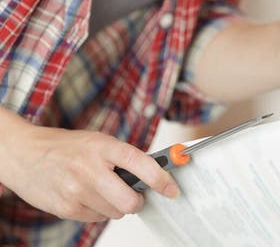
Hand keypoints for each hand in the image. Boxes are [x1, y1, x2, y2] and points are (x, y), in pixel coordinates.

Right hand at [1, 114, 178, 222]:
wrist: (27, 155)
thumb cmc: (65, 146)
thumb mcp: (96, 141)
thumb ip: (121, 156)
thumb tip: (153, 173)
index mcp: (102, 146)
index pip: (139, 163)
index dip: (160, 178)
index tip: (172, 188)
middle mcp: (90, 168)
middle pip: (129, 200)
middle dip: (137, 201)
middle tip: (135, 194)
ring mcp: (77, 191)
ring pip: (114, 212)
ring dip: (116, 206)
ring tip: (101, 189)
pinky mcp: (67, 208)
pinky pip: (96, 219)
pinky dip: (98, 211)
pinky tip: (86, 196)